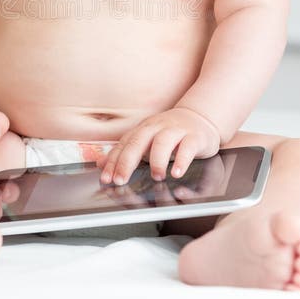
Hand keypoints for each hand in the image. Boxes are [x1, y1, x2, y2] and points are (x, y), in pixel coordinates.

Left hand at [99, 107, 220, 185]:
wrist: (199, 118)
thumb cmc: (169, 134)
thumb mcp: (145, 141)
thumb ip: (124, 152)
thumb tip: (100, 163)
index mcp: (142, 130)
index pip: (123, 145)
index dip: (113, 162)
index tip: (106, 179)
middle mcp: (156, 128)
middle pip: (138, 142)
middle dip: (127, 162)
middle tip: (121, 180)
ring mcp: (176, 130)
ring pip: (163, 142)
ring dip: (157, 161)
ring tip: (156, 177)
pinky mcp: (194, 137)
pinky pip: (187, 147)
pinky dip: (181, 161)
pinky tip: (176, 173)